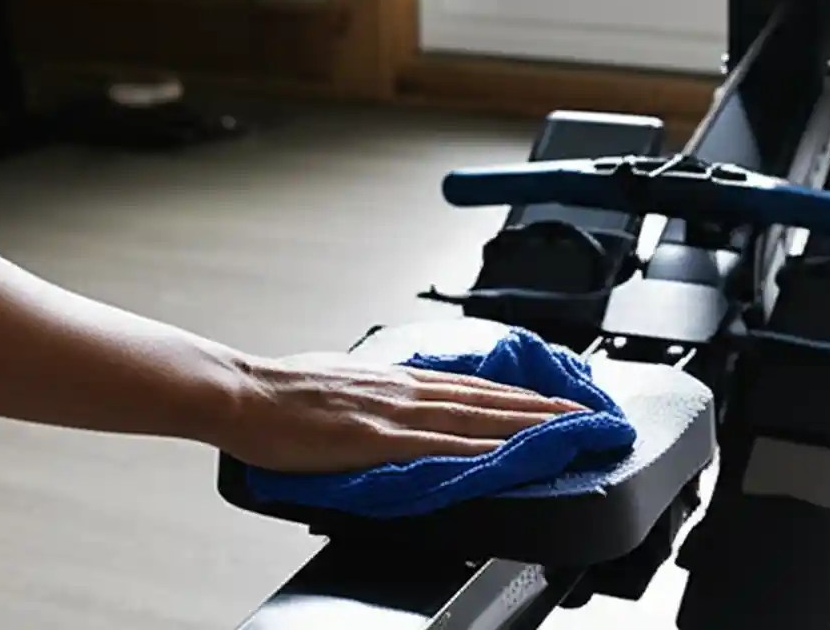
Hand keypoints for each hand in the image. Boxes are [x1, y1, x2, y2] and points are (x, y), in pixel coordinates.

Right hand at [217, 353, 587, 473]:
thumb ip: (378, 393)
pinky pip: (437, 444)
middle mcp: (405, 389)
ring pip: (475, 416)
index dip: (517, 393)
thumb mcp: (343, 379)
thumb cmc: (283, 390)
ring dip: (525, 421)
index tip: (552, 399)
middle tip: (584, 413)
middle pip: (487, 398)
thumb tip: (398, 399)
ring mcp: (394, 413)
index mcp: (396, 379)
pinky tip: (506, 451)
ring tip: (565, 428)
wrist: (244, 393)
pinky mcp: (376, 439)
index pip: (472, 386)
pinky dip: (477, 445)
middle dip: (540, 407)